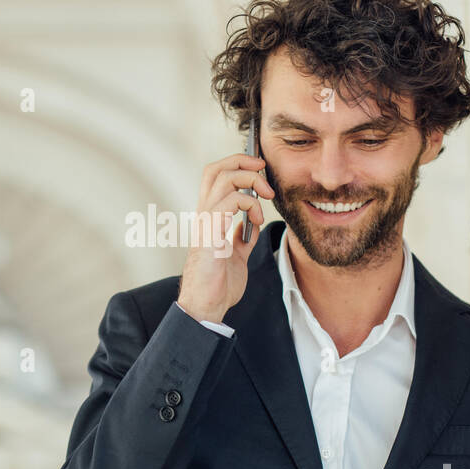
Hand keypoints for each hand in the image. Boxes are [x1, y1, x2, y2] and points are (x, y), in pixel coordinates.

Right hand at [177, 153, 273, 323]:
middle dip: (242, 161)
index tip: (259, 170)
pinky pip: (230, 202)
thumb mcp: (236, 256)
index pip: (215, 176)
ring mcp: (206, 222)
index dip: (236, 164)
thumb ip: (240, 239)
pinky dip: (250, 205)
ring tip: (265, 197)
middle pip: (216, 169)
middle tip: (264, 171)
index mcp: (209, 218)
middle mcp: (204, 215)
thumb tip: (249, 226)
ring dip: (250, 181)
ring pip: (223, 179)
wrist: (207, 307)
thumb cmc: (218, 285)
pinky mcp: (211, 233)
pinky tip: (257, 221)